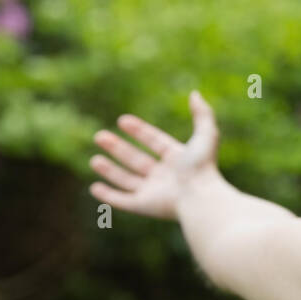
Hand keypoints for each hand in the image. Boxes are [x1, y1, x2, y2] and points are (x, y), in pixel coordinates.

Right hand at [88, 91, 220, 219]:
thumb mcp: (206, 134)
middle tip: (99, 136)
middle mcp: (165, 176)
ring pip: (127, 180)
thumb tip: (194, 93)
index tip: (122, 120)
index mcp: (179, 159)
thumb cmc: (203, 167)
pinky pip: (122, 201)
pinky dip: (108, 196)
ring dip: (110, 171)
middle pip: (137, 160)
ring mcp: (154, 192)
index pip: (155, 142)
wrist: (200, 197)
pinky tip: (95, 188)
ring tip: (94, 160)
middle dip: (117, 148)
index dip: (140, 131)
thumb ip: (202, 113)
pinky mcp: (144, 206)